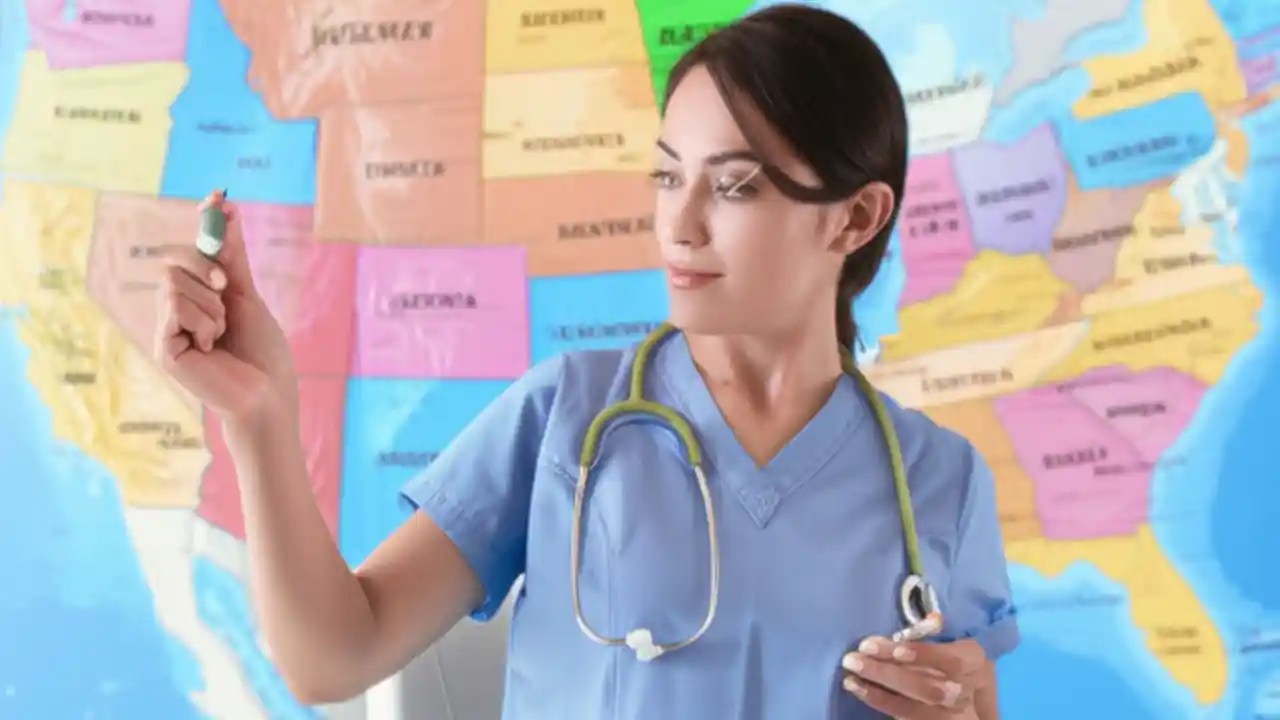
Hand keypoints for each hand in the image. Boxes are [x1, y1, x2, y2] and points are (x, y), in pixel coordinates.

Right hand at [153, 191, 297, 424]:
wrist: (268, 392)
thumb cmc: (262, 351)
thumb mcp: (246, 294)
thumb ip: (231, 256)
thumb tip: (225, 207)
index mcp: (198, 296)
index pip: (189, 249)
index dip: (204, 223)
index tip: (216, 197)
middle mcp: (177, 310)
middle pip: (174, 260)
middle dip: (206, 268)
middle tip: (227, 289)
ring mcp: (167, 328)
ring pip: (174, 283)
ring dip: (211, 305)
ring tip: (222, 333)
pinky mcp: (164, 346)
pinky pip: (175, 308)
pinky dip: (203, 323)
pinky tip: (211, 348)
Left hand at [841, 636, 989, 718]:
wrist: (965, 697)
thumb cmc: (955, 654)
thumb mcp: (953, 640)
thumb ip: (936, 633)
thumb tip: (934, 620)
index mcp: (975, 661)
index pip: (951, 660)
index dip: (923, 655)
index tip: (895, 647)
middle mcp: (965, 691)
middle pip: (927, 687)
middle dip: (888, 673)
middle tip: (854, 658)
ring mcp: (952, 713)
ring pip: (914, 707)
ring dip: (878, 691)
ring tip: (850, 677)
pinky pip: (905, 716)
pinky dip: (880, 702)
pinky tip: (859, 689)